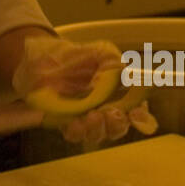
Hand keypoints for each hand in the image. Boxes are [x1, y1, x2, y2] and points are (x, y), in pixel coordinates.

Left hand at [12, 34, 157, 144]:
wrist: (42, 57)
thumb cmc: (76, 55)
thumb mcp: (99, 51)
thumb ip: (113, 60)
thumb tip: (123, 74)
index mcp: (118, 93)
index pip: (137, 110)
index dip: (141, 116)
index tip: (136, 113)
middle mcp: (104, 109)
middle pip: (118, 127)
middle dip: (117, 124)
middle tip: (110, 114)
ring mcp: (85, 118)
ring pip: (98, 134)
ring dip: (98, 129)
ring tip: (91, 116)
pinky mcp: (66, 122)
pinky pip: (75, 135)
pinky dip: (77, 131)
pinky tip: (75, 122)